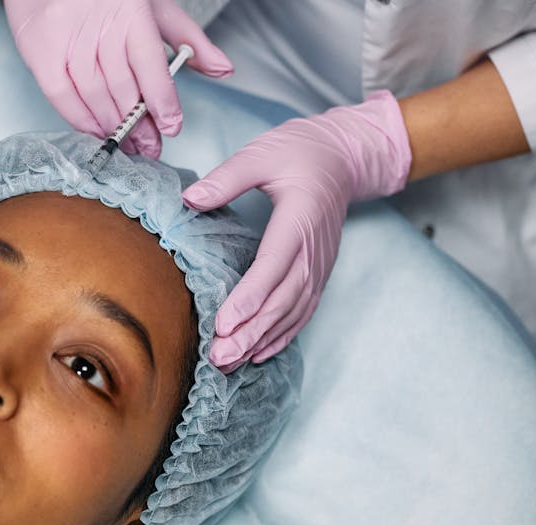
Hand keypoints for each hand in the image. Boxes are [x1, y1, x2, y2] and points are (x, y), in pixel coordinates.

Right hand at [5, 0, 232, 158]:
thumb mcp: (154, 6)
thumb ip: (188, 38)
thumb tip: (223, 69)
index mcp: (130, 11)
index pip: (149, 65)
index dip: (162, 101)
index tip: (171, 126)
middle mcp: (98, 25)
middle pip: (123, 87)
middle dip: (139, 124)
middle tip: (150, 146)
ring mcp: (67, 39)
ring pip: (94, 95)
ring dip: (112, 126)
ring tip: (126, 142)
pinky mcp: (40, 51)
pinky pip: (61, 95)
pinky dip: (79, 118)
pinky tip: (95, 130)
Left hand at [181, 90, 412, 370]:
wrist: (344, 156)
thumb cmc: (300, 152)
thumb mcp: (262, 154)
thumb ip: (228, 177)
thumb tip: (190, 199)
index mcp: (299, 219)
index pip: (273, 266)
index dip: (249, 298)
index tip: (223, 324)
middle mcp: (313, 249)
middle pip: (283, 299)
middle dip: (251, 332)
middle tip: (219, 357)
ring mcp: (319, 264)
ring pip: (293, 312)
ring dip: (262, 340)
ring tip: (230, 362)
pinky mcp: (319, 272)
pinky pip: (303, 310)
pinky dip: (282, 335)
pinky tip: (259, 353)